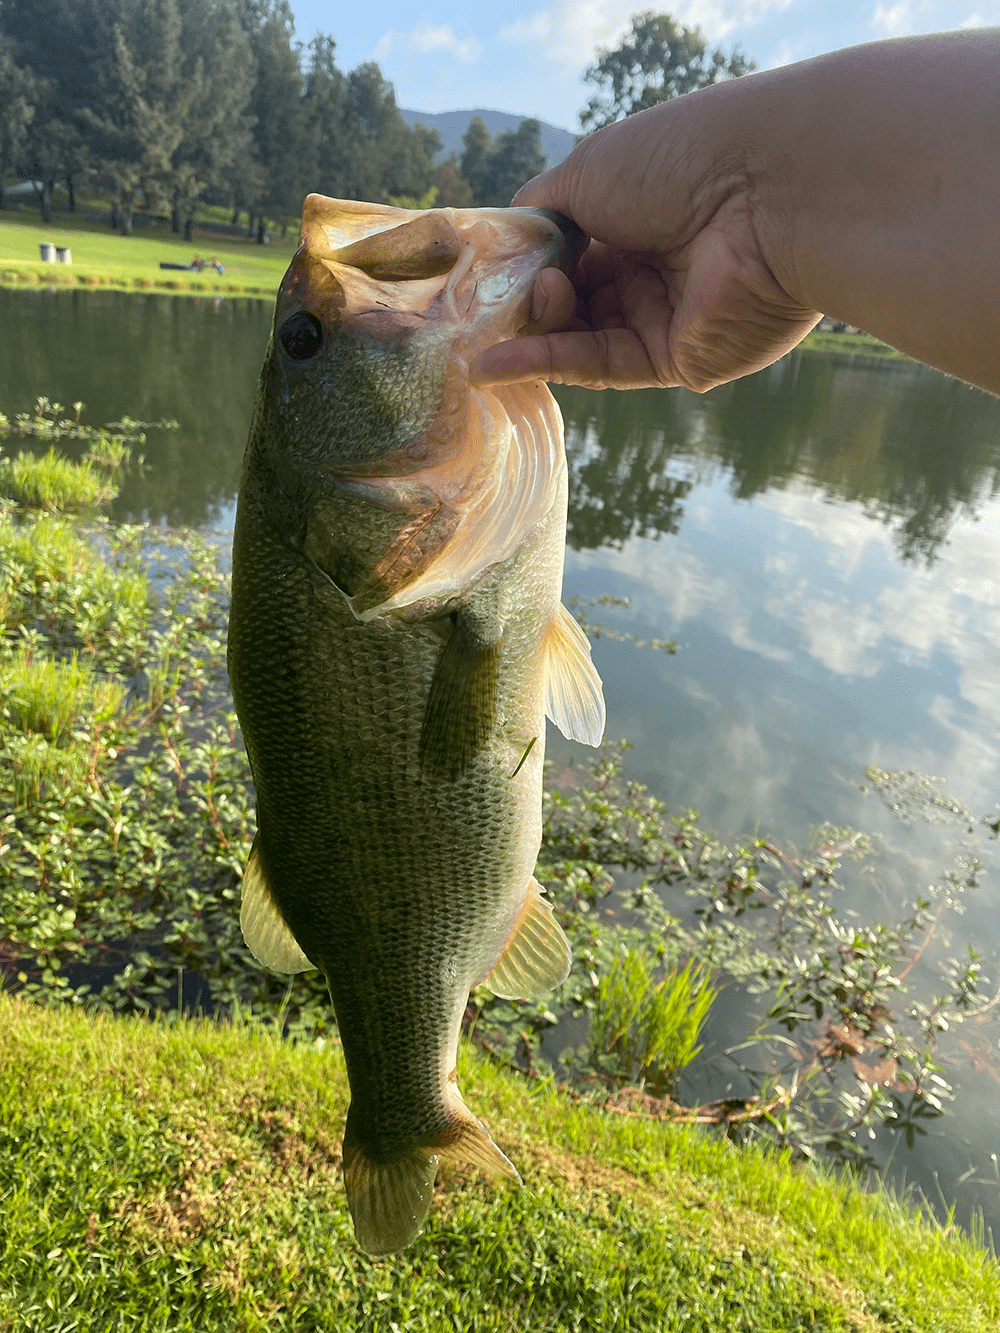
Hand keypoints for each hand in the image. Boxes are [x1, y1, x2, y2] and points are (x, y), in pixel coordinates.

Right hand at [472, 97, 819, 392]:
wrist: (764, 195)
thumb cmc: (679, 162)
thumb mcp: (588, 171)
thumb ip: (540, 210)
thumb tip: (504, 241)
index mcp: (638, 212)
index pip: (567, 248)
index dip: (524, 262)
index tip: (483, 273)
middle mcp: (652, 266)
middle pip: (570, 298)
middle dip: (526, 299)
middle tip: (495, 300)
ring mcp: (664, 316)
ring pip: (578, 336)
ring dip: (532, 330)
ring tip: (496, 325)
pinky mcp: (676, 361)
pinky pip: (600, 367)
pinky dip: (545, 363)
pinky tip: (495, 362)